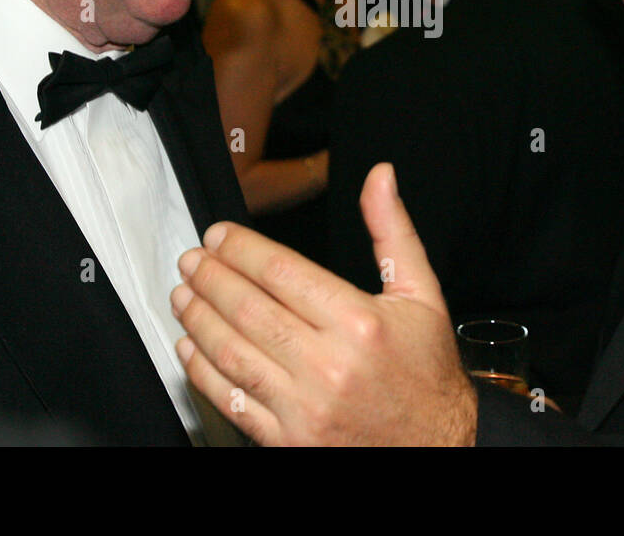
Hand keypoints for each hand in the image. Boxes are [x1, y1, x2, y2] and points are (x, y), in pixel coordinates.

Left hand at [172, 162, 476, 444]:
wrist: (440, 447)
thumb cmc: (427, 371)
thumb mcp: (421, 293)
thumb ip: (393, 231)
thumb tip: (380, 176)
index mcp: (360, 323)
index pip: (281, 273)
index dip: (241, 249)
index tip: (218, 235)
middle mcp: (329, 366)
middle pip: (249, 310)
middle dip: (210, 278)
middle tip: (191, 260)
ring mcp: (305, 408)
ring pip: (233, 353)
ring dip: (198, 319)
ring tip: (182, 294)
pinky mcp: (289, 441)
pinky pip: (233, 401)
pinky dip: (203, 372)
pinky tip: (190, 348)